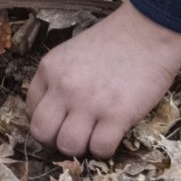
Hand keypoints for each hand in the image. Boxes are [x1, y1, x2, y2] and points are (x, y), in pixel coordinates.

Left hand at [26, 1, 180, 156]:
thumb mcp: (72, 53)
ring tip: (95, 135)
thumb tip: (56, 112)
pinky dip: (105, 149)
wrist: (149, 31)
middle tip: (75, 136)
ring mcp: (89, 102)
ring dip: (81, 148)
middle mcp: (63, 87)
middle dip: (56, 141)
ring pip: (68, 146)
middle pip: (42, 132)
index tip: (62, 122)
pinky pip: (100, 149)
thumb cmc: (114, 41)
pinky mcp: (117, 115)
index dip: (47, 121)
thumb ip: (59, 79)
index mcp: (49, 69)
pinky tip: (113, 134)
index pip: (31, 109)